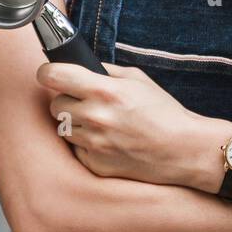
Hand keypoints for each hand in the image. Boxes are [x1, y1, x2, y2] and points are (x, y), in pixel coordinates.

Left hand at [38, 59, 201, 185]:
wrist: (183, 150)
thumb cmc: (163, 112)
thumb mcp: (137, 79)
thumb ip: (105, 71)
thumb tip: (79, 66)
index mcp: (104, 91)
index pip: (53, 76)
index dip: (48, 72)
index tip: (50, 74)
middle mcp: (95, 117)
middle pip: (55, 104)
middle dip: (66, 100)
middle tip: (84, 102)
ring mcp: (94, 144)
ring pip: (63, 128)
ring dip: (75, 123)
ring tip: (99, 123)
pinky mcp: (95, 165)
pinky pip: (77, 149)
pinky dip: (86, 144)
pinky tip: (107, 141)